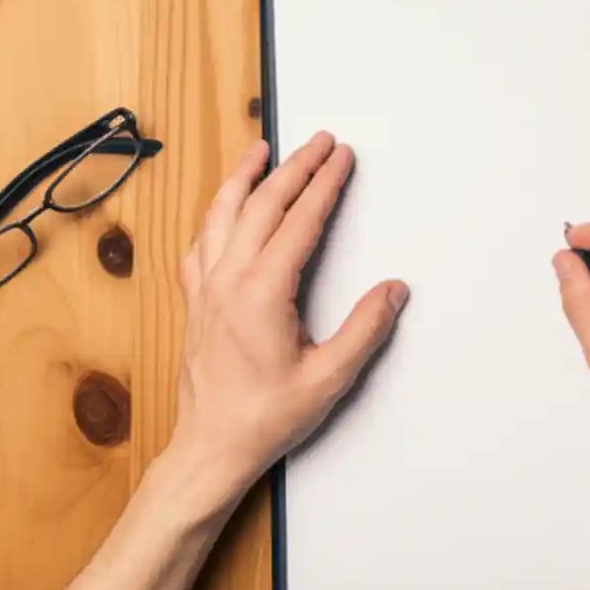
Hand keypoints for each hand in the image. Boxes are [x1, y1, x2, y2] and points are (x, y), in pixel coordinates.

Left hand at [168, 133, 408, 501]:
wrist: (211, 447)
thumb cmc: (265, 417)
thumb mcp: (329, 377)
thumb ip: (365, 329)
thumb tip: (393, 291)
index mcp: (262, 292)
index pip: (300, 221)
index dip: (324, 184)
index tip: (341, 157)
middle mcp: (228, 281)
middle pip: (262, 205)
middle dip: (294, 168)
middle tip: (317, 141)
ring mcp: (206, 289)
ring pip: (222, 215)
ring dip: (245, 178)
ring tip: (260, 150)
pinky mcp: (195, 302)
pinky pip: (201, 243)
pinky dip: (215, 214)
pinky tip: (223, 210)